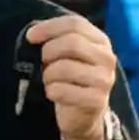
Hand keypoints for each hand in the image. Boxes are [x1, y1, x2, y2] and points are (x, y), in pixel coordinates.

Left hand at [26, 14, 116, 139]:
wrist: (84, 115)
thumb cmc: (72, 79)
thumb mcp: (68, 55)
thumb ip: (56, 40)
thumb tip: (33, 34)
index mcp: (100, 41)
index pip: (75, 24)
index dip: (49, 28)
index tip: (31, 37)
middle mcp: (107, 58)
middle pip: (72, 43)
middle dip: (48, 52)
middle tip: (42, 63)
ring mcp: (104, 80)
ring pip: (64, 67)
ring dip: (48, 75)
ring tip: (49, 81)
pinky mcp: (97, 100)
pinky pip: (62, 90)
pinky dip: (51, 91)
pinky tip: (54, 93)